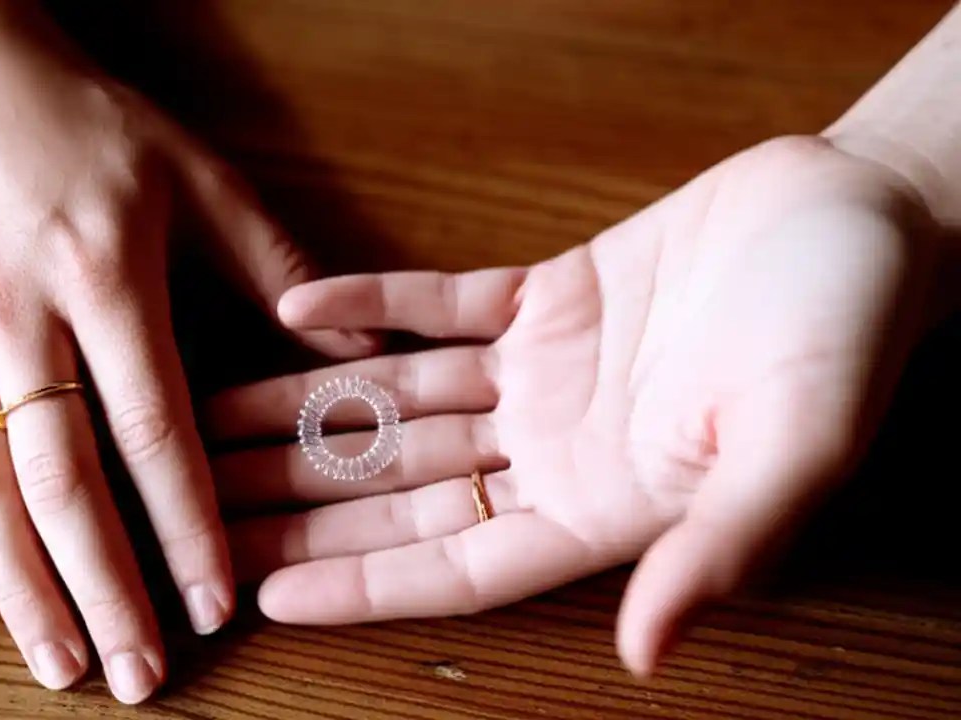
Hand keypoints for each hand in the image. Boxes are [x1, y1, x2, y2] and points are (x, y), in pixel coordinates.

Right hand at [0, 12, 369, 700]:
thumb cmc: (89, 125)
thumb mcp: (196, 174)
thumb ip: (280, 264)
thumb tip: (365, 350)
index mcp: (105, 277)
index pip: (153, 429)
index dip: (189, 524)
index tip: (218, 603)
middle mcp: (19, 319)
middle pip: (63, 479)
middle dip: (106, 586)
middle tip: (143, 674)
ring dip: (18, 586)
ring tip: (62, 665)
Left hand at [208, 136, 940, 674]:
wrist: (865, 212)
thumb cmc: (851, 331)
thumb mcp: (797, 449)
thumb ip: (719, 548)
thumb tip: (650, 649)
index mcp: (609, 504)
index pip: (459, 565)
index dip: (362, 583)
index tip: (269, 591)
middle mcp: (561, 449)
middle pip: (405, 494)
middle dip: (305, 505)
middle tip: (205, 513)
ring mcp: (545, 373)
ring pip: (402, 404)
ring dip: (311, 410)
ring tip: (217, 422)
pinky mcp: (545, 295)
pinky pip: (437, 305)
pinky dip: (369, 304)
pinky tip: (295, 307)